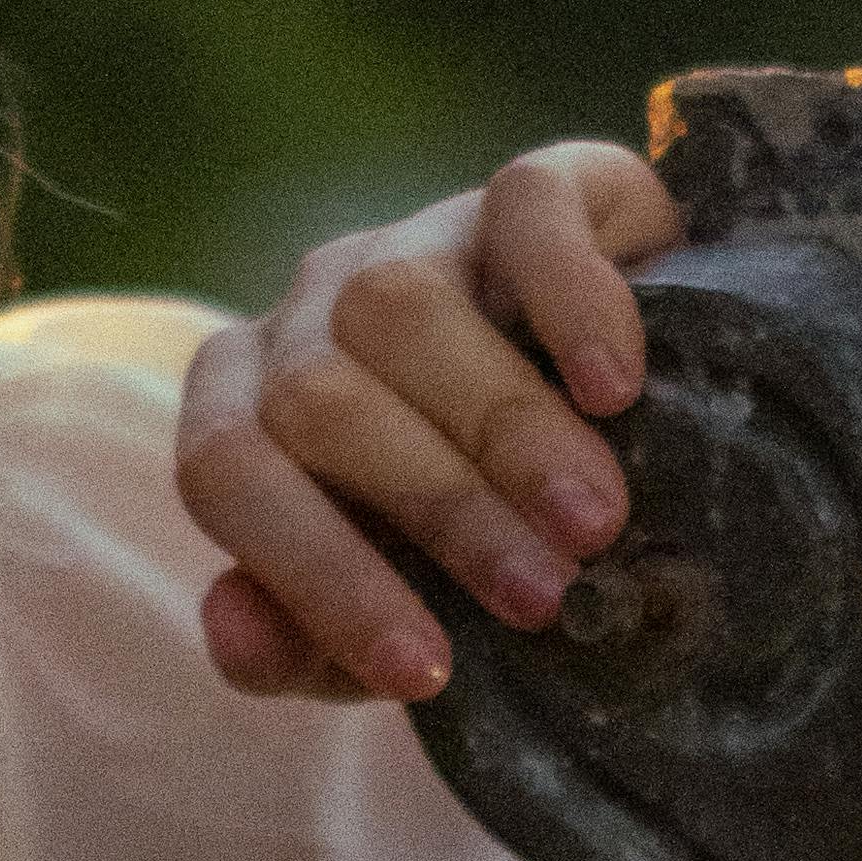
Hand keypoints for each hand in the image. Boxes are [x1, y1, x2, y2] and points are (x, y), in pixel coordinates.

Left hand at [178, 136, 683, 700]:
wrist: (636, 418)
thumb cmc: (486, 531)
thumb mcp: (401, 606)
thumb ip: (305, 639)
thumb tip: (236, 632)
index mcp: (247, 405)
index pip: (225, 473)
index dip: (319, 577)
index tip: (429, 671)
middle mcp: (311, 308)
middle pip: (319, 397)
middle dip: (437, 511)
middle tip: (543, 597)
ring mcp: (415, 236)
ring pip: (401, 305)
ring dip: (505, 428)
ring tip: (594, 521)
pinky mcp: (531, 190)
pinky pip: (525, 210)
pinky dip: (571, 300)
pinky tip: (616, 389)